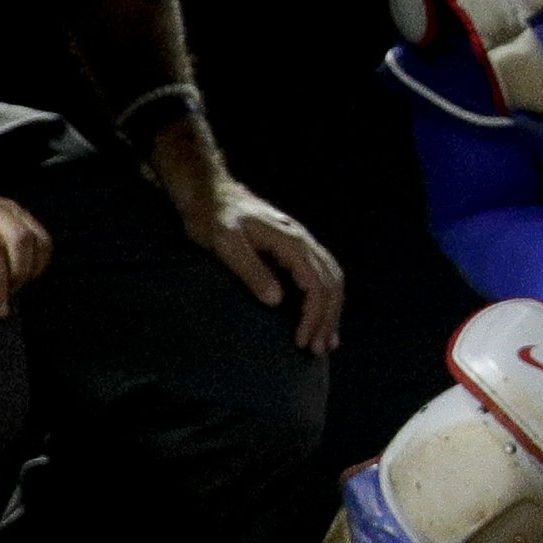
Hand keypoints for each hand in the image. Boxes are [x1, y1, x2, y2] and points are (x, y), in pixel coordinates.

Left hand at [175, 172, 343, 351]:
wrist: (210, 192)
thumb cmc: (213, 218)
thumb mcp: (226, 244)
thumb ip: (251, 270)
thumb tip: (276, 301)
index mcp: (292, 243)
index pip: (317, 285)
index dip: (313, 316)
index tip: (300, 342)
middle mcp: (304, 242)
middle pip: (331, 284)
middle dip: (327, 319)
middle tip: (316, 350)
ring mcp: (302, 243)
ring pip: (332, 279)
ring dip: (332, 311)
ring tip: (326, 340)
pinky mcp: (294, 248)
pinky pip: (322, 274)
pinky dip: (328, 298)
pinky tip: (323, 314)